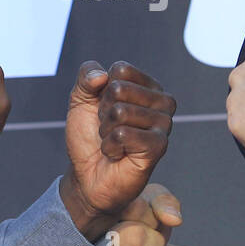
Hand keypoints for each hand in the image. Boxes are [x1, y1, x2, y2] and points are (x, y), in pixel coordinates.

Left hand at [60, 60, 174, 239]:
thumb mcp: (80, 100)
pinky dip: (110, 146)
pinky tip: (118, 155)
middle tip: (108, 129)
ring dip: (105, 131)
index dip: (101, 90)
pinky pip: (123, 134)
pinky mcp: (159, 146)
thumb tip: (103, 76)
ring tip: (113, 142)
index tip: (104, 109)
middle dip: (103, 112)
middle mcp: (162, 101)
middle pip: (119, 89)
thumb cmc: (89, 137)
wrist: (87, 176)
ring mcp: (164, 124)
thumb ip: (87, 77)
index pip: (120, 69)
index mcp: (147, 85)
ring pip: (120, 111)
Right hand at [85, 185, 181, 245]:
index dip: (153, 219)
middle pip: (137, 236)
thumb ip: (165, 203)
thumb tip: (173, 219)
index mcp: (101, 211)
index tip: (148, 224)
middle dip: (156, 243)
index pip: (137, 208)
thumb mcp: (159, 208)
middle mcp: (89, 237)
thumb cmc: (149, 231)